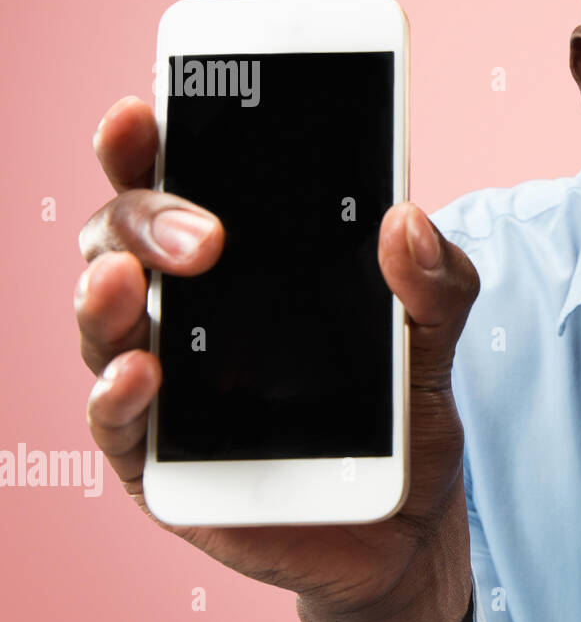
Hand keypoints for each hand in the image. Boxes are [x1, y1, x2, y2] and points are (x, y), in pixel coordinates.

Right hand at [75, 95, 480, 621]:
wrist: (408, 512)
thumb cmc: (403, 406)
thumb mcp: (435, 331)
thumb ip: (435, 278)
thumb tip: (406, 220)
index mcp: (242, 264)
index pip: (177, 186)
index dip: (147, 145)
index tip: (144, 108)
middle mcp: (190, 313)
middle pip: (125, 241)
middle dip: (147, 220)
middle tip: (203, 234)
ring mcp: (168, 386)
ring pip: (104, 324)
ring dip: (106, 296)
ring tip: (129, 280)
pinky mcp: (164, 463)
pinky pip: (117, 425)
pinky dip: (116, 396)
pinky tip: (144, 372)